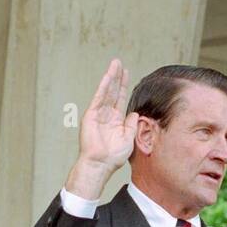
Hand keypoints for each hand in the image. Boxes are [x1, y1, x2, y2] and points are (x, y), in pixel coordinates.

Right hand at [65, 58, 140, 199]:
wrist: (100, 164)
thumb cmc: (113, 156)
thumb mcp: (128, 138)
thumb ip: (131, 125)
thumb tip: (135, 114)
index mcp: (116, 120)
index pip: (120, 98)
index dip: (123, 86)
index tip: (126, 73)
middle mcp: (107, 114)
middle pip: (113, 91)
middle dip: (116, 77)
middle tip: (119, 63)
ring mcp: (98, 113)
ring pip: (106, 91)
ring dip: (110, 77)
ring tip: (114, 64)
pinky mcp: (91, 115)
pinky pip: (99, 98)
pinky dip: (103, 87)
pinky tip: (107, 77)